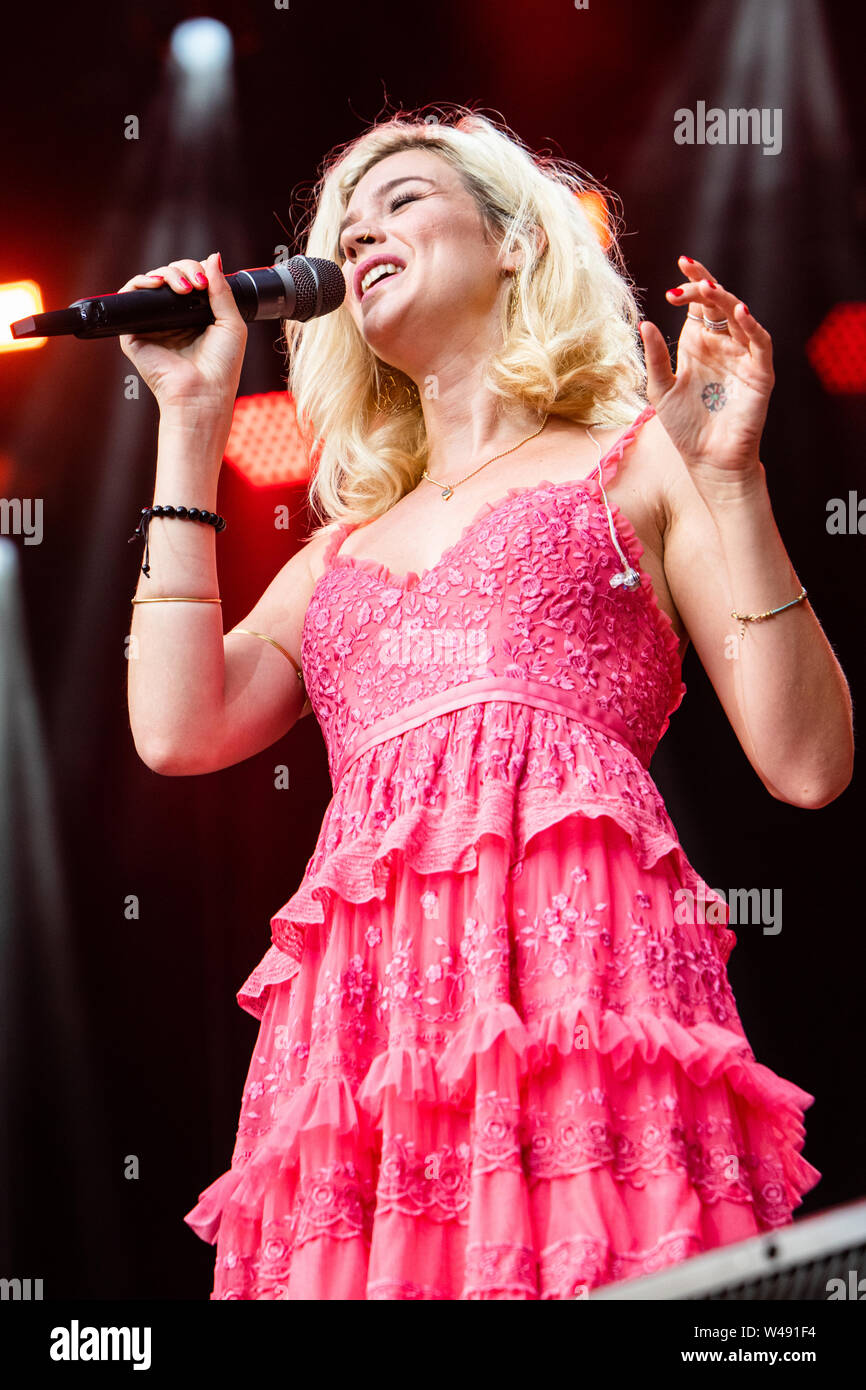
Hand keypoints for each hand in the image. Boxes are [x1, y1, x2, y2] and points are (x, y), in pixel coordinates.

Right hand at [116, 252, 247, 421]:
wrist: (203, 394)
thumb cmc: (222, 367)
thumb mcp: (231, 323)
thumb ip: (222, 290)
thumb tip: (213, 256)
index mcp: (196, 315)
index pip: (190, 278)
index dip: (197, 270)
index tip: (206, 281)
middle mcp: (173, 318)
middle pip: (171, 275)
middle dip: (183, 270)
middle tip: (196, 284)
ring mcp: (153, 324)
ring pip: (151, 282)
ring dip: (165, 273)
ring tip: (181, 287)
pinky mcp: (133, 332)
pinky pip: (129, 297)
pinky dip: (139, 283)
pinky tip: (155, 284)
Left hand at [639, 255, 774, 478]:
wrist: (707, 460)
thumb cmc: (685, 427)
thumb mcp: (661, 389)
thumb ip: (656, 357)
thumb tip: (646, 322)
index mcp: (699, 344)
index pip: (699, 305)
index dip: (692, 286)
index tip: (677, 273)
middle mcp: (722, 345)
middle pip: (718, 304)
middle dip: (704, 287)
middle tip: (686, 276)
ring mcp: (743, 357)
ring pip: (739, 317)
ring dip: (725, 300)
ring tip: (707, 287)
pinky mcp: (760, 373)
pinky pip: (760, 343)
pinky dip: (752, 326)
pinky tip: (739, 312)